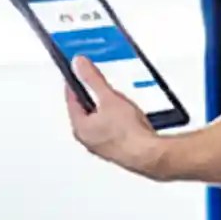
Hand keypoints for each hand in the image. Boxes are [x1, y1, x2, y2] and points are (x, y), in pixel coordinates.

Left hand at [65, 56, 168, 179]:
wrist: (149, 154)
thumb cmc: (128, 133)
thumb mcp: (109, 97)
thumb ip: (93, 79)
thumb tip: (79, 65)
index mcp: (80, 127)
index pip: (71, 99)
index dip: (74, 82)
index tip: (77, 72)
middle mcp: (88, 139)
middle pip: (85, 111)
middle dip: (91, 96)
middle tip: (96, 83)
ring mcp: (102, 146)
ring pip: (98, 121)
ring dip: (105, 108)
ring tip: (115, 100)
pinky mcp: (116, 149)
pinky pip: (110, 129)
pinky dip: (115, 120)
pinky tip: (127, 116)